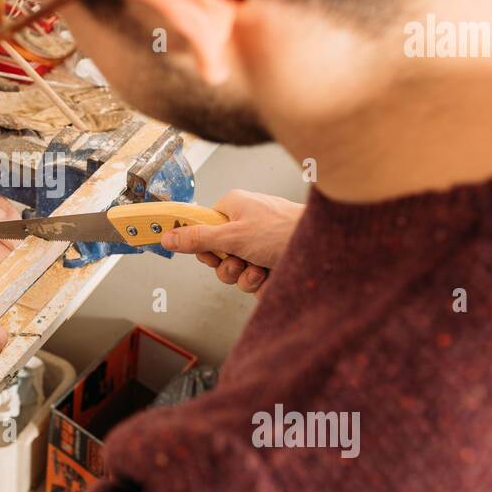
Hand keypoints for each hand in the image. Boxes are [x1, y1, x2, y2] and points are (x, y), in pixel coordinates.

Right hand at [160, 190, 302, 294]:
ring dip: (245, 276)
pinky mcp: (271, 264)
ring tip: (261, 269)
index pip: (202, 229)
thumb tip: (167, 236)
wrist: (324, 247)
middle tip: (239, 261)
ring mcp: (259, 246)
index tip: (211, 254)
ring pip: (235, 271)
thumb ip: (197, 238)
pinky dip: (261, 284)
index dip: (204, 247)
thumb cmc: (284, 230)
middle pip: (217, 255)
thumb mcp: (232, 235)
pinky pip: (253, 282)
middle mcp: (245, 225)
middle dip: (227, 266)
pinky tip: (273, 276)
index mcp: (233, 208)